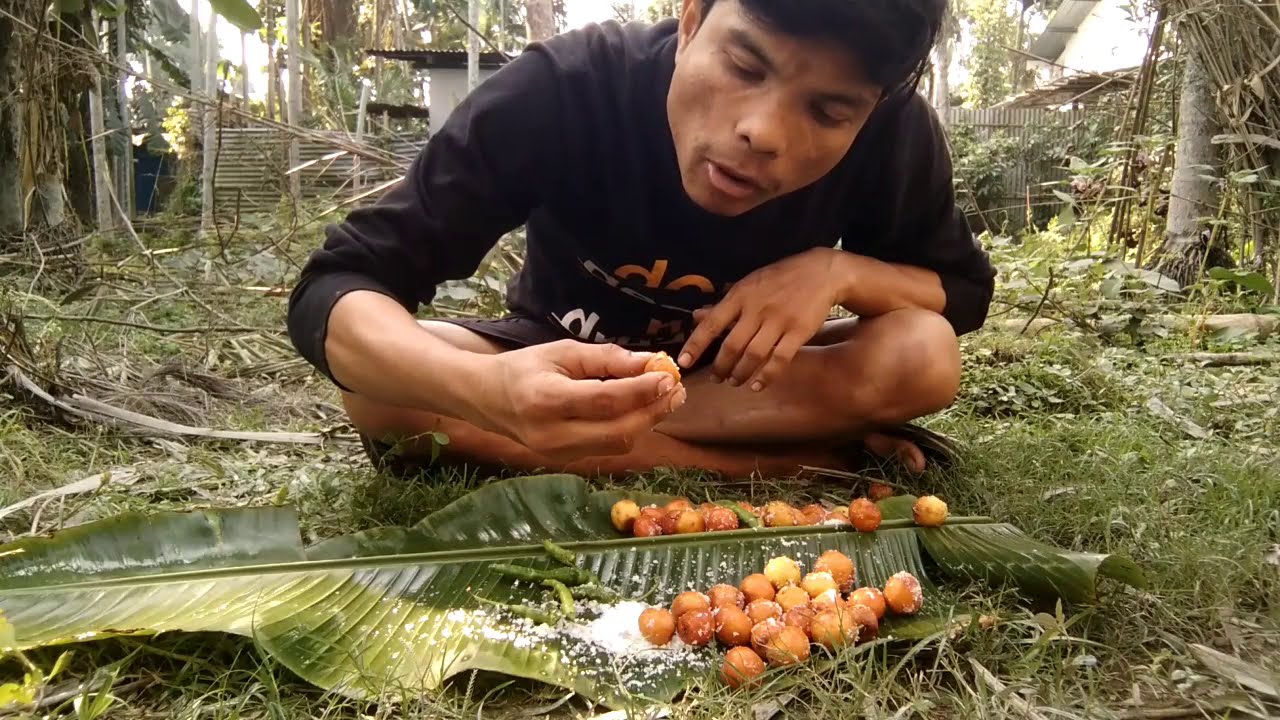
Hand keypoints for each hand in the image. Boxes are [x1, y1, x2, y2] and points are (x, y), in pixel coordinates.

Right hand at [471, 340, 685, 460]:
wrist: (486, 398)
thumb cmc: (525, 368)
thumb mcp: (562, 351)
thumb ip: (606, 359)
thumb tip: (650, 363)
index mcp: (546, 399)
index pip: (605, 400)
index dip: (642, 390)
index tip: (669, 375)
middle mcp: (552, 434)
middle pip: (618, 430)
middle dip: (654, 411)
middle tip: (677, 390)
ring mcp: (558, 453)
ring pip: (618, 444)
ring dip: (647, 421)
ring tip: (666, 398)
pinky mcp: (566, 461)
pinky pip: (608, 448)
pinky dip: (630, 428)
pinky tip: (642, 410)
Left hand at [678, 248, 849, 390]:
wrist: (821, 272)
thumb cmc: (779, 279)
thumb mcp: (748, 284)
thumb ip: (723, 305)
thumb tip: (696, 316)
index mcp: (740, 295)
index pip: (712, 323)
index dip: (696, 345)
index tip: (683, 362)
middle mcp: (757, 309)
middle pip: (732, 345)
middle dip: (720, 367)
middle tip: (715, 379)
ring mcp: (779, 321)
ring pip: (753, 355)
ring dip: (740, 373)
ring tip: (734, 382)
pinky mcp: (799, 332)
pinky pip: (779, 359)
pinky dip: (766, 376)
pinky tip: (757, 386)